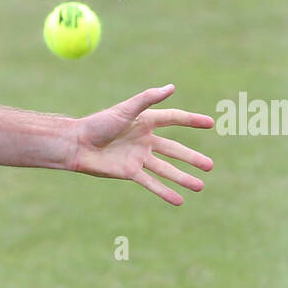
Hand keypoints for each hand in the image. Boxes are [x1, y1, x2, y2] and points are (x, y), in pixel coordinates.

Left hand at [71, 84, 213, 204]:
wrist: (76, 145)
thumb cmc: (98, 123)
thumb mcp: (125, 109)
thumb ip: (148, 99)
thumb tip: (172, 87)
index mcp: (145, 121)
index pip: (175, 120)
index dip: (192, 121)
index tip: (210, 124)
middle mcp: (145, 140)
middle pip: (175, 150)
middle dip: (192, 158)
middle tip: (210, 166)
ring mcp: (138, 157)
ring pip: (166, 169)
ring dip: (183, 178)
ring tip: (200, 186)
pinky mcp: (130, 172)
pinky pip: (151, 183)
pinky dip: (164, 191)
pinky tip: (179, 200)